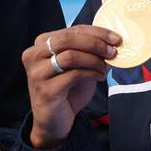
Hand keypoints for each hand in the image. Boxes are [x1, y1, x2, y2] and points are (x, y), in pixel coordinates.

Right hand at [21, 26, 119, 148]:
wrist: (54, 121)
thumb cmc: (67, 90)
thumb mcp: (78, 65)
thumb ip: (88, 51)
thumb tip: (112, 41)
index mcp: (41, 43)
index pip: (72, 30)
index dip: (97, 32)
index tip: (116, 39)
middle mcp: (34, 55)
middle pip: (68, 39)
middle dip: (95, 43)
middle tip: (113, 51)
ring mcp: (37, 72)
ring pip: (71, 56)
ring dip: (94, 60)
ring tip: (104, 68)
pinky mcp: (45, 89)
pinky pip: (74, 75)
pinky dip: (91, 74)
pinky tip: (98, 77)